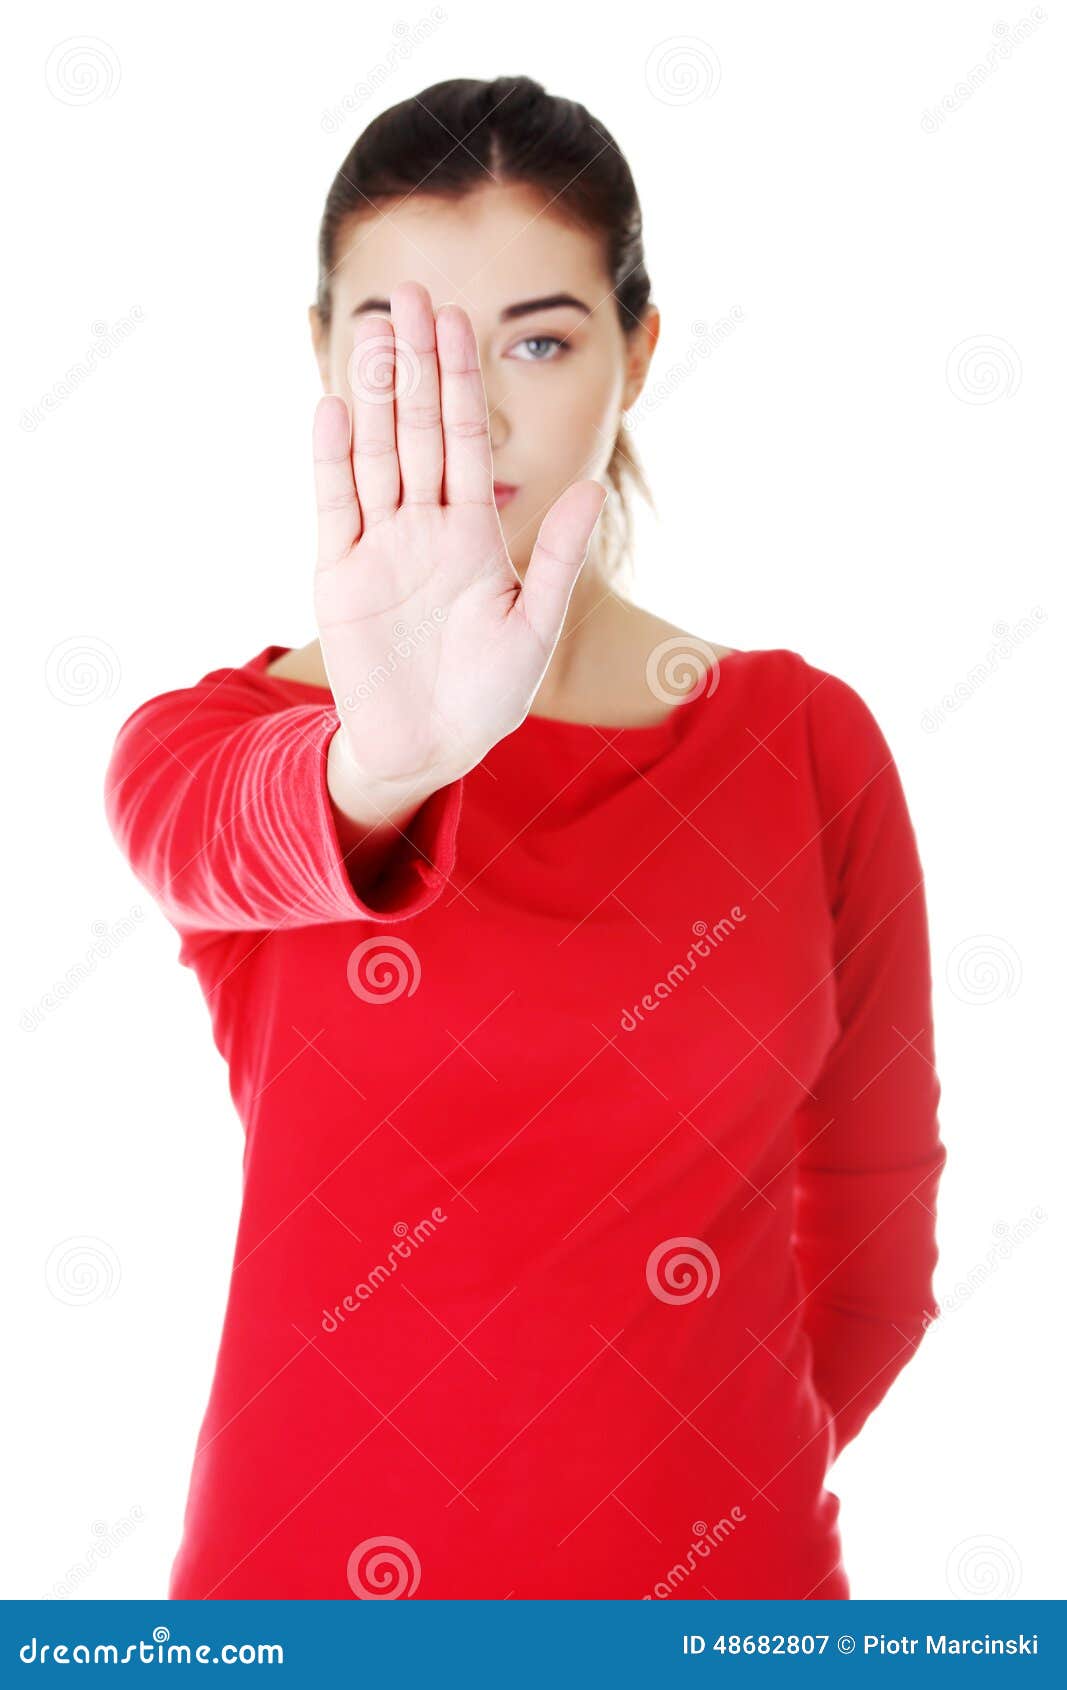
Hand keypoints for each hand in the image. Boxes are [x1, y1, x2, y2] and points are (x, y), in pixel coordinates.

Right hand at [312, 280, 606, 789]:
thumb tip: (591, 488)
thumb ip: (555, 558)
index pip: (468, 439)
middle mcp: (426, 527)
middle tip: (410, 293)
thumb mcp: (533, 627)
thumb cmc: (489, 696)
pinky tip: (333, 409)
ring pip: (377, 455)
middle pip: (420, 430)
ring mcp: (380, 546)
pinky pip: (335, 505)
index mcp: (475, 533)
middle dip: (418, 365)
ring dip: (376, 396)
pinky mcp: (339, 574)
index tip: (457, 317)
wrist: (429, 747)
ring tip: (376, 332)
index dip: (462, 379)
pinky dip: (332, 460)